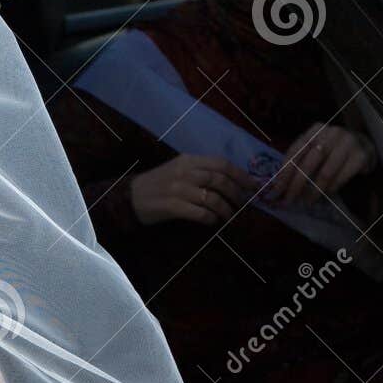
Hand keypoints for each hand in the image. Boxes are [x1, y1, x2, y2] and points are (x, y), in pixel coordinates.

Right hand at [128, 154, 256, 225]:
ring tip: (229, 217)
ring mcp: (177, 189)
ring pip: (212, 198)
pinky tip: (212, 222)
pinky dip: (210, 218)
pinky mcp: (171, 206)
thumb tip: (229, 180)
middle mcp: (184, 172)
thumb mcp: (178, 169)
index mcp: (188, 160)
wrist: (129, 198)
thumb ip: (200, 171)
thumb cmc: (157, 185)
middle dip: (236, 194)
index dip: (240, 175)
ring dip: (225, 209)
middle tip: (243, 204)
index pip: (221, 164)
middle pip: (220, 180)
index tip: (253, 185)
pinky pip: (199, 213)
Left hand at [267, 122, 374, 205]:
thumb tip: (279, 186)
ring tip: (307, 202)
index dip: (284, 172)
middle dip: (296, 185)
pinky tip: (325, 194)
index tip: (276, 190)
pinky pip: (340, 178)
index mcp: (316, 130)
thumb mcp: (316, 148)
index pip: (295, 151)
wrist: (364, 145)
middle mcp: (332, 133)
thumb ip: (300, 161)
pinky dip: (330, 189)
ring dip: (313, 191)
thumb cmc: (332, 150)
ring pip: (325, 173)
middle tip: (289, 201)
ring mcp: (348, 143)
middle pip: (308, 163)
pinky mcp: (360, 156)